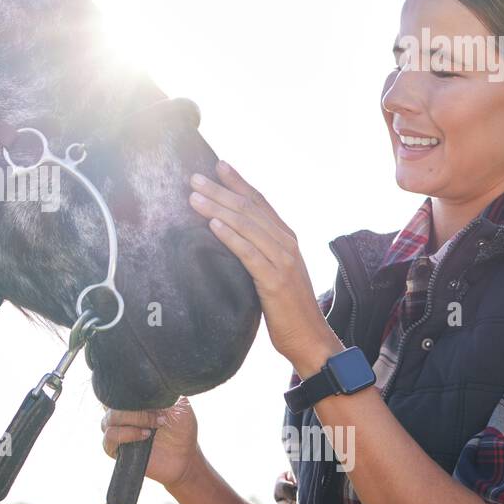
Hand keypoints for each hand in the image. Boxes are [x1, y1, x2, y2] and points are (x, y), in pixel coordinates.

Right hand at [101, 397, 199, 488]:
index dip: (127, 389)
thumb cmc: (181, 428)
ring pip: (108, 420)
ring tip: (153, 427)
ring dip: (132, 421)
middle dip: (135, 409)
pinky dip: (126, 435)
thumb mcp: (178, 404)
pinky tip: (144, 436)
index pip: (116, 389)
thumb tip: (147, 383)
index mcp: (132, 400)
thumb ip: (162, 391)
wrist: (185, 456)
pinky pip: (109, 438)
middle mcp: (121, 414)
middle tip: (157, 416)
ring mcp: (117, 431)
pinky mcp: (115, 449)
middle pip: (110, 403)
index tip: (148, 394)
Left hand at [188, 159, 340, 376]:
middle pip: (249, 209)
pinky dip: (230, 237)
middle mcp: (287, 243)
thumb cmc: (287, 307)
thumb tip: (228, 236)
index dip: (238, 182)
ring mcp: (283, 261)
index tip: (217, 165)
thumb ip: (259, 251)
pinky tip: (213, 226)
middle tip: (193, 178)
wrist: (309, 338)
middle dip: (220, 191)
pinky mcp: (275, 281)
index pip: (259, 202)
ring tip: (194, 197)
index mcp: (286, 238)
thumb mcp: (273, 272)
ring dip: (218, 209)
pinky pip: (249, 254)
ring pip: (247, 226)